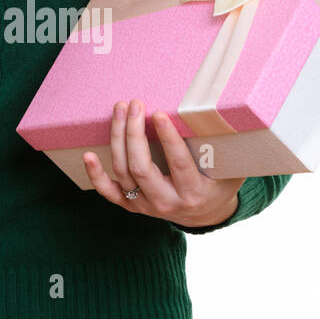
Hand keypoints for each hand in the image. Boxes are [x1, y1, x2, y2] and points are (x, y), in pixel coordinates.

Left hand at [83, 99, 244, 228]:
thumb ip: (227, 147)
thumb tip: (226, 113)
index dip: (168, 139)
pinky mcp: (132, 205)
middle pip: (142, 167)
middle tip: (136, 104)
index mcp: (193, 193)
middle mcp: (167, 202)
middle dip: (135, 134)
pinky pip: (108, 192)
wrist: (206, 214)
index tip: (159, 114)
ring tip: (120, 110)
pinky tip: (88, 155)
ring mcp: (146, 205)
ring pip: (123, 172)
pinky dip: (95, 175)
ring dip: (118, 139)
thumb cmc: (219, 183)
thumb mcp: (231, 169)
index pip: (178, 164)